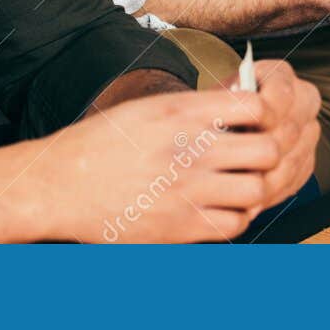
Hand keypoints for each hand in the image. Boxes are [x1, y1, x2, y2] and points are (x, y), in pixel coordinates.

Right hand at [45, 72, 319, 243]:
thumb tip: (236, 104)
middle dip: (269, 151)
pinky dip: (236, 216)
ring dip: (256, 186)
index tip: (256, 122)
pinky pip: (234, 223)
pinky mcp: (180, 226)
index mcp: (183, 113)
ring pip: (257, 189)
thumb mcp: (147, 108)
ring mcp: (187, 190)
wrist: (61, 184)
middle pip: (267, 150)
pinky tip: (223, 207)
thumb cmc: (101, 143)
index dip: (266, 114)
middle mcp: (191, 149)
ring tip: (242, 182)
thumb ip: (193, 108)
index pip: (257, 106)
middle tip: (256, 156)